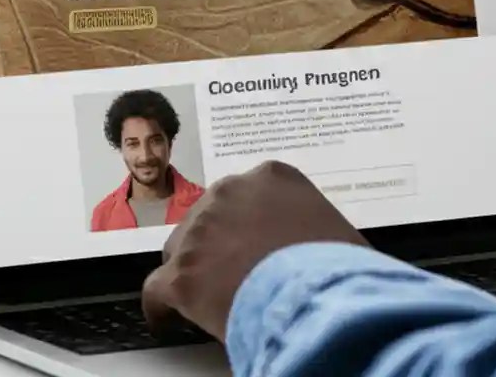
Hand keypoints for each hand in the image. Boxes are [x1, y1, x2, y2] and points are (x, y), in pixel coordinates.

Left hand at [141, 161, 368, 341]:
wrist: (319, 295)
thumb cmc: (338, 265)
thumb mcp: (335, 228)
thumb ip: (314, 226)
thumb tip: (318, 249)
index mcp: (271, 177)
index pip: (244, 196)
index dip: (246, 225)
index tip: (252, 244)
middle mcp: (230, 193)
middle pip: (209, 219)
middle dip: (217, 245)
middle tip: (234, 273)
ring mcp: (200, 231)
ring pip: (181, 252)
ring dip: (194, 272)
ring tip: (211, 298)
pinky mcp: (181, 274)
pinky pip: (157, 290)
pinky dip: (163, 307)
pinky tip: (171, 319)